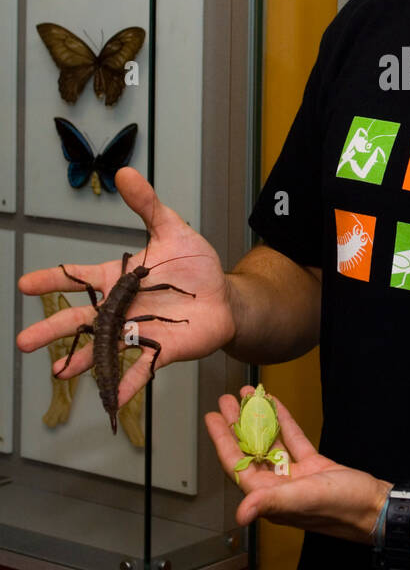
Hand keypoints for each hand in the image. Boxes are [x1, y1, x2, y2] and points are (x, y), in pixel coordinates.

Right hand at [17, 167, 235, 410]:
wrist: (225, 297)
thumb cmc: (195, 266)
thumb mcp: (172, 228)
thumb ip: (147, 205)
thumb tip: (125, 172)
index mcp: (118, 279)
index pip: (78, 278)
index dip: (52, 280)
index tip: (25, 284)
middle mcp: (122, 308)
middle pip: (82, 319)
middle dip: (53, 329)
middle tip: (24, 341)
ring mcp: (139, 330)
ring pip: (104, 347)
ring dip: (83, 360)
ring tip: (59, 372)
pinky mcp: (161, 349)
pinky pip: (141, 368)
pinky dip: (126, 384)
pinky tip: (112, 397)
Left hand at [206, 386, 392, 543]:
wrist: (377, 508)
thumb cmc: (342, 508)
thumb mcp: (305, 500)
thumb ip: (271, 503)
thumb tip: (241, 515)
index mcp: (270, 498)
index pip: (238, 466)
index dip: (222, 441)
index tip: (212, 418)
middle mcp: (278, 487)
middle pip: (250, 451)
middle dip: (236, 426)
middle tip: (225, 401)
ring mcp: (296, 476)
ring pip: (270, 442)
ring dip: (259, 420)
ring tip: (247, 396)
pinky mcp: (313, 467)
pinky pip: (293, 440)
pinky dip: (284, 422)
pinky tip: (276, 405)